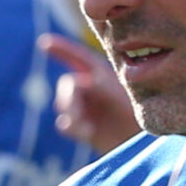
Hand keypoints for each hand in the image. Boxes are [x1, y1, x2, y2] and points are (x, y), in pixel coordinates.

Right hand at [40, 34, 139, 153]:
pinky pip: (65, 124)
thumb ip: (107, 87)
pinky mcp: (80, 127)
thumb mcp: (124, 97)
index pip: (78, 57)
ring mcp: (84, 107)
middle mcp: (90, 87)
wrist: (141, 143)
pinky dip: (73, 127)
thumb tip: (90, 81)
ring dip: (72, 115)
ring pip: (63, 105)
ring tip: (87, 129)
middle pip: (68, 85)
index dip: (61, 49)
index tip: (44, 43)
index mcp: (102, 73)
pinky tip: (87, 133)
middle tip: (76, 113)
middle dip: (70, 99)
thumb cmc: (139, 116)